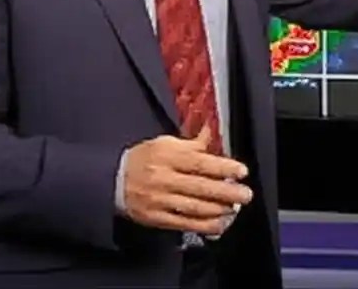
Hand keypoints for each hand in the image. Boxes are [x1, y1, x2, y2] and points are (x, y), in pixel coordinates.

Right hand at [121, 126, 251, 235]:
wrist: (111, 180)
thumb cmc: (142, 159)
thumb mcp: (165, 143)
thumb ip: (192, 143)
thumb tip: (213, 133)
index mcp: (168, 156)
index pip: (200, 162)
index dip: (224, 168)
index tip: (241, 171)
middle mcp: (164, 178)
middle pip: (200, 187)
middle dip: (227, 192)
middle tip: (245, 194)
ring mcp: (160, 199)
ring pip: (194, 207)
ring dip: (219, 210)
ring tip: (234, 208)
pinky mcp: (157, 217)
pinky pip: (185, 223)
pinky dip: (205, 225)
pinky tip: (220, 223)